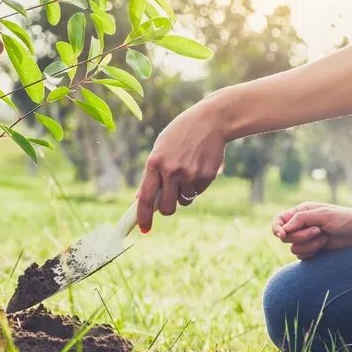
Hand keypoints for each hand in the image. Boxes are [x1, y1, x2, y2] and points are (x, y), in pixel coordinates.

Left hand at [136, 97, 226, 232]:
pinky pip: (197, 192)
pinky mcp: (206, 176)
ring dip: (184, 194)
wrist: (210, 121)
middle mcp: (171, 171)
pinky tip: (198, 167)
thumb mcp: (160, 148)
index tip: (143, 230)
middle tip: (170, 201)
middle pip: (167, 208)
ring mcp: (189, 174)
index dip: (143, 217)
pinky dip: (196, 186)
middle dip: (168, 209)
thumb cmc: (180, 135)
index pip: (146, 198)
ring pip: (184, 201)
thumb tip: (140, 198)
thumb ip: (151, 174)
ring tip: (187, 172)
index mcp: (155, 163)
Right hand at [272, 202, 351, 259]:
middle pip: (285, 237)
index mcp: (301, 213)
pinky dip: (312, 252)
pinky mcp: (313, 250)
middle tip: (317, 231)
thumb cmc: (345, 219)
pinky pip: (302, 256)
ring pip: (293, 248)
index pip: (278, 221)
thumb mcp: (323, 215)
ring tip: (324, 239)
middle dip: (301, 236)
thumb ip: (301, 219)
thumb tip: (283, 229)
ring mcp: (307, 238)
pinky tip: (324, 246)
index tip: (282, 235)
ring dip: (309, 245)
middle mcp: (301, 225)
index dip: (276, 229)